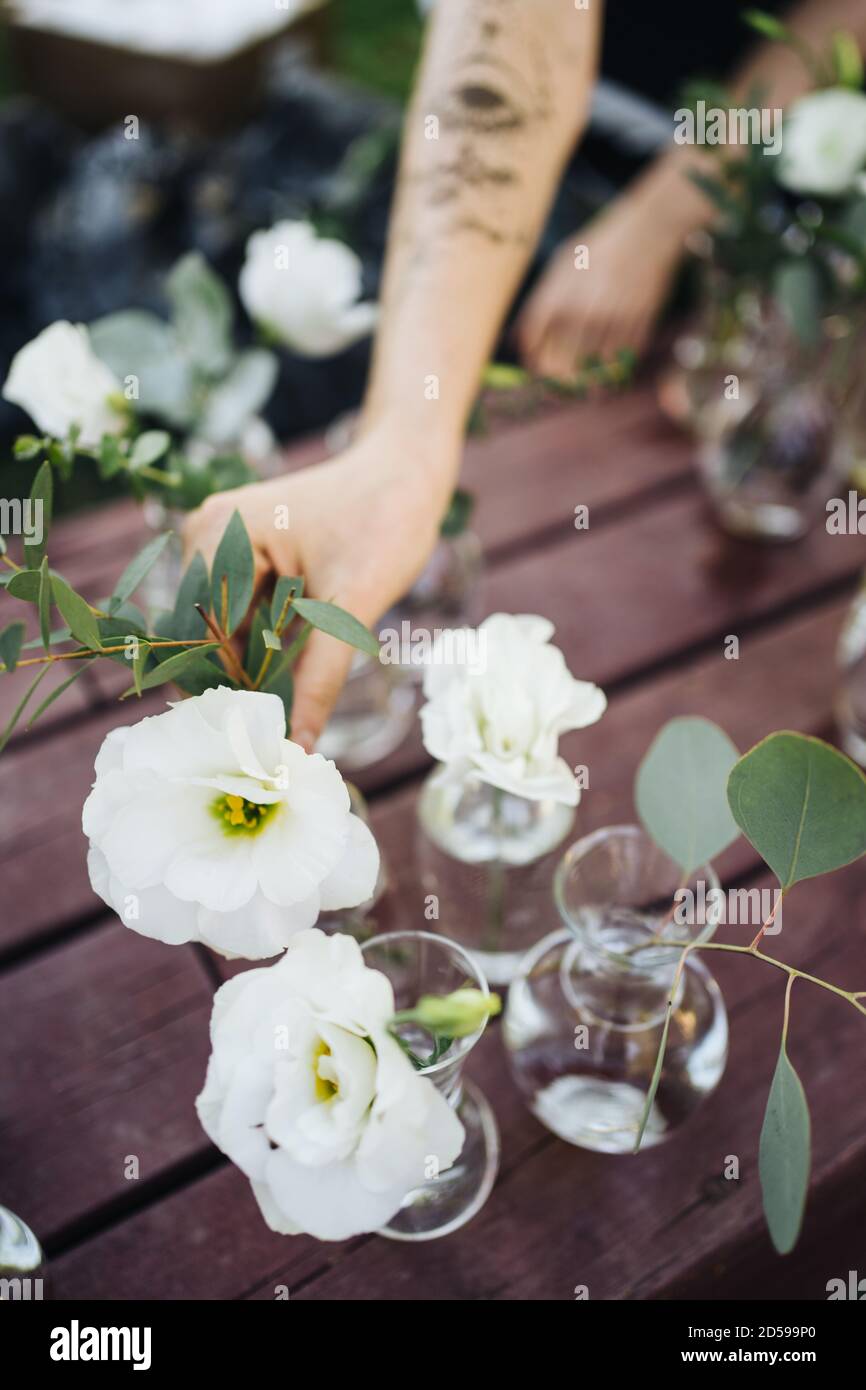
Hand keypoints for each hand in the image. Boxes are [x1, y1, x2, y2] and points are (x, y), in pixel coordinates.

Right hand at [182, 423, 457, 749]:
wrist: (408, 470)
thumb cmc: (386, 520)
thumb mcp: (352, 603)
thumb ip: (320, 676)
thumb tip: (298, 746)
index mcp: (217, 536)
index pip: (201, 637)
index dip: (227, 692)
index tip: (256, 746)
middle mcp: (205, 537)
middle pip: (206, 637)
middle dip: (239, 686)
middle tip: (273, 744)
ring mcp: (222, 546)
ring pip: (224, 633)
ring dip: (252, 672)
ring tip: (283, 723)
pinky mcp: (246, 558)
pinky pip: (242, 618)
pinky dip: (264, 651)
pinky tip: (288, 688)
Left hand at [515, 192, 683, 380]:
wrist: (648, 232)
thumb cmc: (601, 248)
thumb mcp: (563, 264)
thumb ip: (541, 300)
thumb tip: (517, 339)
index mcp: (558, 296)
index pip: (534, 343)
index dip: (533, 360)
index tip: (536, 366)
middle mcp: (582, 311)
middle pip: (561, 366)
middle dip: (559, 380)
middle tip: (561, 382)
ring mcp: (610, 320)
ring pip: (593, 368)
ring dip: (589, 377)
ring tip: (589, 380)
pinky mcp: (637, 324)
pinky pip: (622, 359)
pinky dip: (616, 364)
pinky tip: (613, 359)